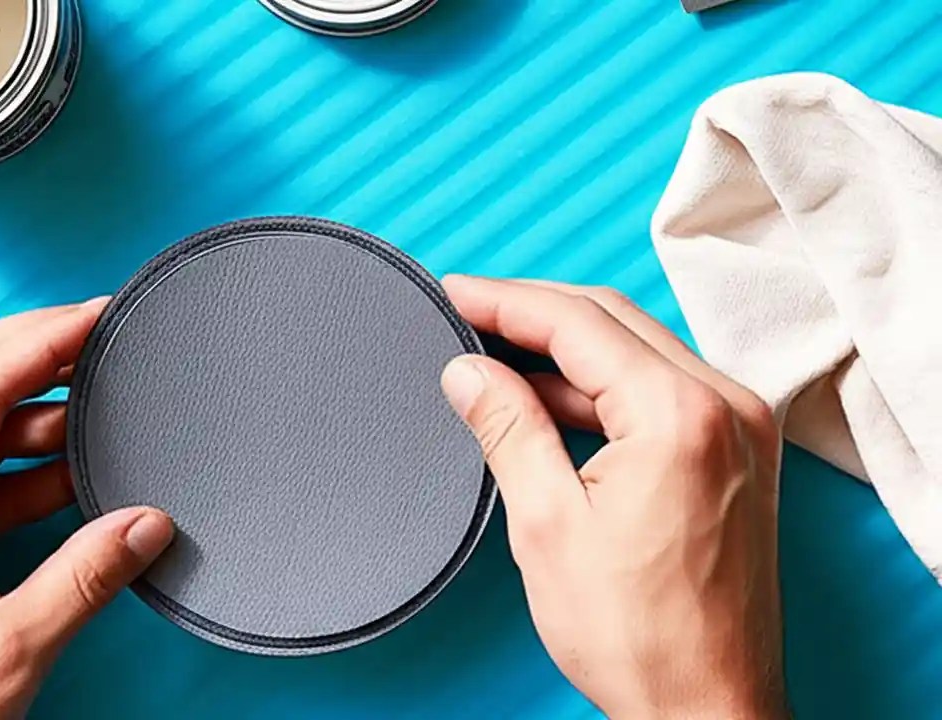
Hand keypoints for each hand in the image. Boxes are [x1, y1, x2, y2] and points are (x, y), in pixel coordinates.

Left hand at [0, 300, 173, 719]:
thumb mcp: (8, 654)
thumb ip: (85, 578)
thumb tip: (150, 523)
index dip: (44, 340)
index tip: (97, 315)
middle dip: (31, 348)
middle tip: (99, 336)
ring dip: (21, 405)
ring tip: (93, 408)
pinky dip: (2, 456)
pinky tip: (59, 466)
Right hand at [439, 276, 786, 719]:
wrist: (709, 709)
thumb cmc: (640, 637)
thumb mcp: (548, 525)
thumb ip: (508, 428)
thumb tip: (468, 371)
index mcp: (679, 415)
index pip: (577, 322)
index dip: (503, 300)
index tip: (453, 293)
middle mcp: (726, 406)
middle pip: (614, 320)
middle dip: (534, 311)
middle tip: (468, 313)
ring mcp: (741, 428)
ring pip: (640, 349)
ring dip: (568, 348)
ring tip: (496, 355)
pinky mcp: (738, 454)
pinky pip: (662, 389)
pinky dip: (604, 386)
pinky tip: (552, 398)